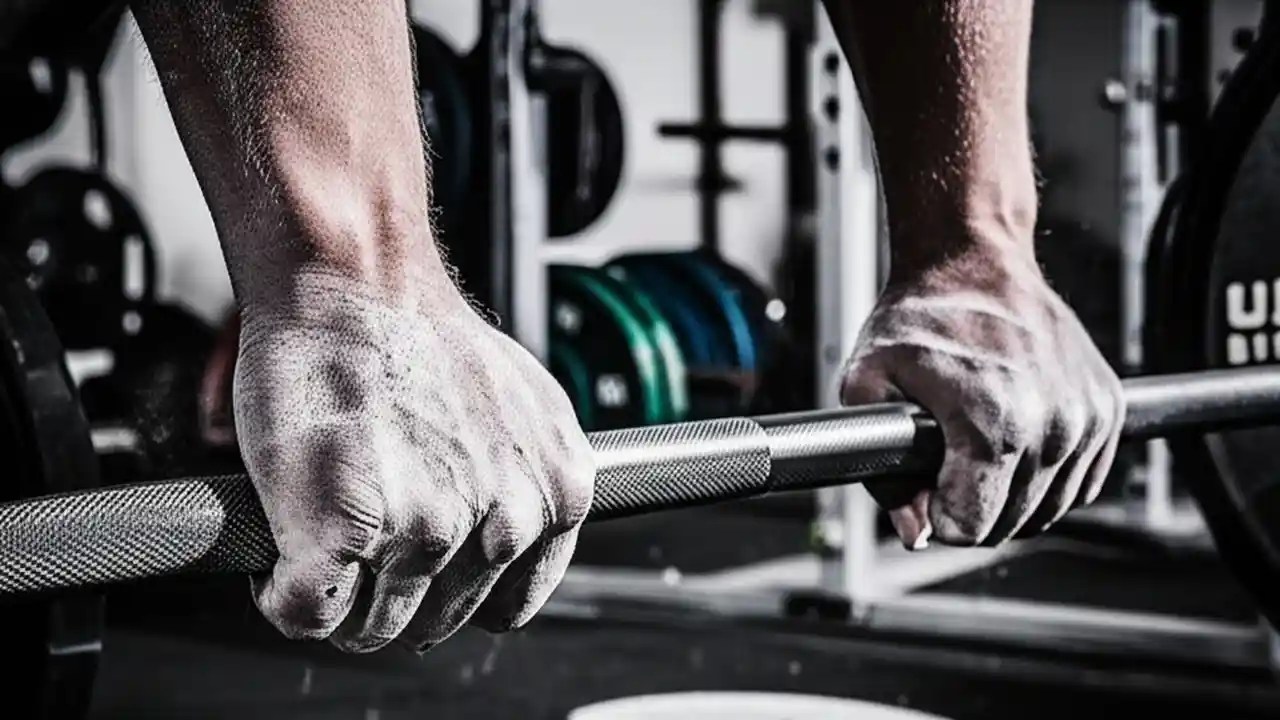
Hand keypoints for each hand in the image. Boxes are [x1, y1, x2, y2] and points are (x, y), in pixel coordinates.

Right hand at [233, 271, 594, 652]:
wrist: (357, 283)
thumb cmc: (419, 338)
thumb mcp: (520, 414)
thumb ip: (521, 485)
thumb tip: (498, 538)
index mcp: (557, 497)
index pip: (504, 607)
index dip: (448, 589)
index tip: (417, 562)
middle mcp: (504, 523)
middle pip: (433, 625)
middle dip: (387, 593)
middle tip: (359, 534)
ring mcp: (428, 532)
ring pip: (369, 629)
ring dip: (336, 594)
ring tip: (323, 523)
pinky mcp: (346, 536)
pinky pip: (307, 615)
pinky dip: (282, 595)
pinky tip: (284, 546)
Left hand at [841, 247, 1123, 548]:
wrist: (974, 259)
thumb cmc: (918, 318)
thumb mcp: (866, 387)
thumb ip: (883, 473)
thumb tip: (914, 534)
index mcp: (993, 424)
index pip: (970, 528)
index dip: (936, 516)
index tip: (925, 485)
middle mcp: (1052, 425)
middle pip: (1010, 524)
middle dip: (970, 507)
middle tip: (944, 464)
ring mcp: (1087, 418)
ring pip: (1049, 509)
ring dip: (1010, 496)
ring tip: (976, 452)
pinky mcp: (1108, 408)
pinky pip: (1080, 482)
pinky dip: (1047, 477)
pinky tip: (1013, 443)